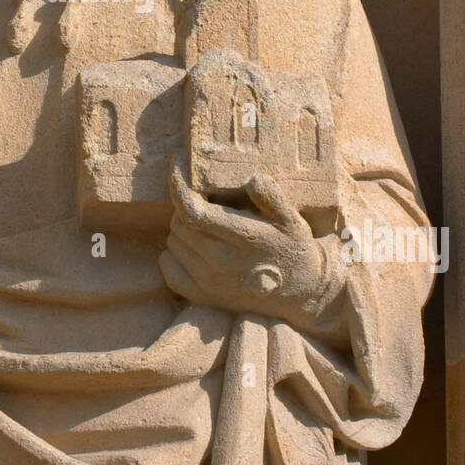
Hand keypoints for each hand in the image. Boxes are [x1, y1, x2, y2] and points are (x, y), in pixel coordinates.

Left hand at [159, 158, 340, 325]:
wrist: (297, 292)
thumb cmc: (290, 247)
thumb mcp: (292, 220)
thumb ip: (272, 198)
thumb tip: (254, 180)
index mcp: (246, 239)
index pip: (195, 212)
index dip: (179, 187)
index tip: (176, 167)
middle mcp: (224, 264)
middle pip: (180, 223)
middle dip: (187, 206)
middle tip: (206, 205)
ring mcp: (210, 284)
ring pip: (173, 241)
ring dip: (182, 228)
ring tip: (206, 228)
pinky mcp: (200, 297)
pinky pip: (167, 265)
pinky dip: (173, 252)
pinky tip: (194, 248)